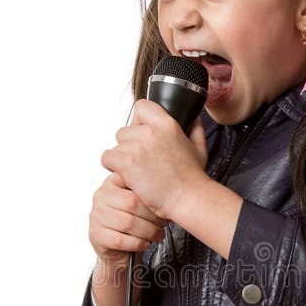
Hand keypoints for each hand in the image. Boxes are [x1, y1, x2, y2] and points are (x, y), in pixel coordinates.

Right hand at [89, 169, 167, 271]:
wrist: (122, 249)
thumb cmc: (136, 221)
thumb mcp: (143, 201)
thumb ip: (150, 190)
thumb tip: (171, 189)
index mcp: (113, 182)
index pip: (135, 185)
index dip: (153, 199)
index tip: (164, 208)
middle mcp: (101, 196)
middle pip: (132, 204)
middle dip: (152, 216)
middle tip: (163, 224)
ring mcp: (96, 215)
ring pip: (128, 223)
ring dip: (148, 232)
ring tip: (157, 235)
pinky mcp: (95, 234)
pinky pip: (120, 240)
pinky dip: (138, 243)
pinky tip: (145, 243)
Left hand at [100, 100, 208, 220]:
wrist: (187, 198)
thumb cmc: (191, 179)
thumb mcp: (199, 148)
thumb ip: (195, 129)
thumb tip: (193, 118)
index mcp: (167, 125)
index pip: (141, 107)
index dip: (139, 121)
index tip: (141, 133)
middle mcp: (151, 132)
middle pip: (125, 130)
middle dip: (129, 145)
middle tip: (142, 160)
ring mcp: (137, 147)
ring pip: (116, 146)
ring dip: (123, 158)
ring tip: (138, 171)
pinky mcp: (127, 163)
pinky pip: (107, 158)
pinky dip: (113, 167)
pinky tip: (127, 175)